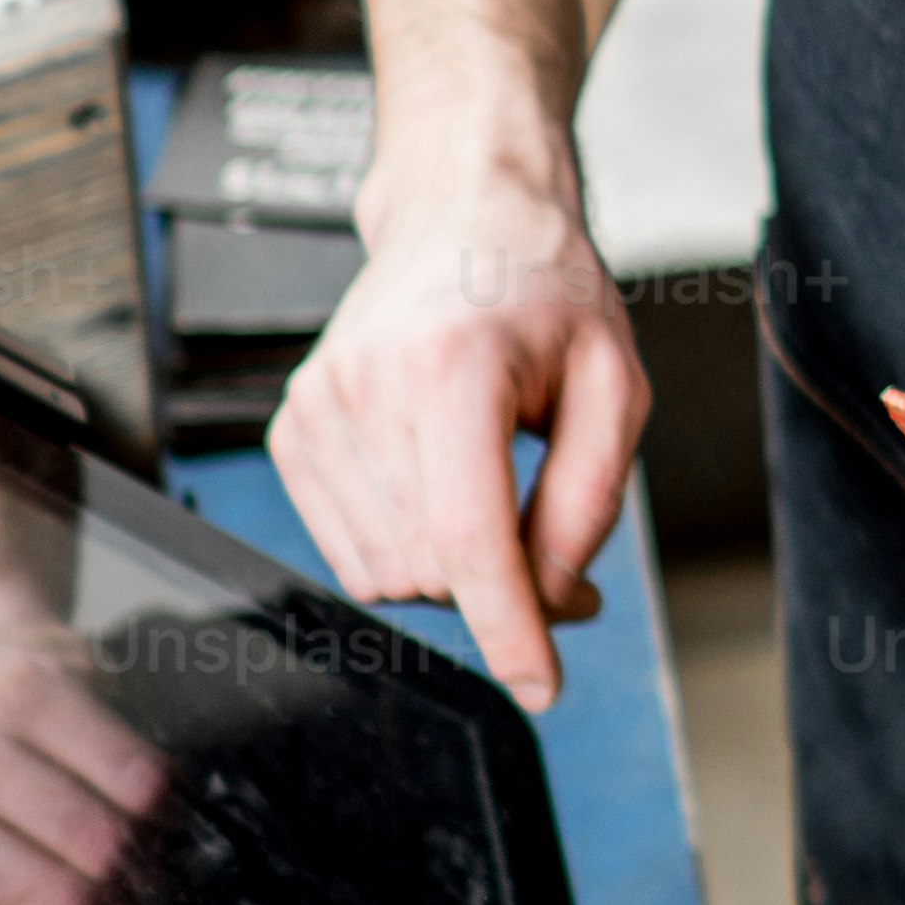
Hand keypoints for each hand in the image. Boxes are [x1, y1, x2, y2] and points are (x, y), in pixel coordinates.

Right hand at [269, 150, 638, 709]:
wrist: (461, 216)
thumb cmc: (547, 293)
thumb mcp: (615, 385)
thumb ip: (587, 499)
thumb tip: (551, 601)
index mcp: (451, 368)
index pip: (468, 537)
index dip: (508, 628)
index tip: (540, 688)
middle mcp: (363, 391)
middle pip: (432, 567)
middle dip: (505, 590)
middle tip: (561, 551)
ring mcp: (312, 412)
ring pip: (386, 573)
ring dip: (455, 572)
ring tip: (504, 501)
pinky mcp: (289, 433)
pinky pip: (351, 550)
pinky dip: (410, 549)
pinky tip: (447, 488)